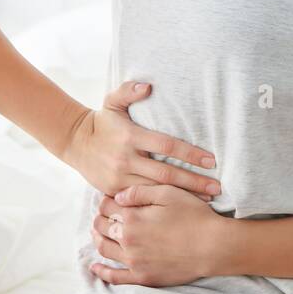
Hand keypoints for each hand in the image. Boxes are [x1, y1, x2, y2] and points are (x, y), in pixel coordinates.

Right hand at [60, 80, 221, 201]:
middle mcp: (126, 159)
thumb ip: (129, 91)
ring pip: (156, 191)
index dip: (191, 154)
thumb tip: (148, 87)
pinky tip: (179, 207)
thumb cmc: (102, 121)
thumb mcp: (111, 101)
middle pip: (167, 174)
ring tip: (206, 200)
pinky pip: (141, 199)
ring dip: (182, 196)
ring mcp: (120, 177)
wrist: (75, 143)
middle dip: (194, 182)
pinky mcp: (115, 190)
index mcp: (131, 136)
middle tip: (217, 187)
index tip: (212, 161)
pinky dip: (160, 203)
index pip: (167, 146)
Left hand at [89, 183, 231, 286]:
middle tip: (104, 214)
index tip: (111, 198)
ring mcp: (133, 261)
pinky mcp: (142, 277)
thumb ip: (140, 192)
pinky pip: (114, 277)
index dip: (107, 200)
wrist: (213, 247)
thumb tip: (118, 197)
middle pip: (102, 227)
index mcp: (132, 217)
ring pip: (104, 249)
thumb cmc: (195, 216)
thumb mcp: (169, 193)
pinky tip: (95, 267)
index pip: (107, 206)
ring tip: (99, 233)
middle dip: (100, 217)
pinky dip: (101, 272)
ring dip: (98, 238)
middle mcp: (127, 240)